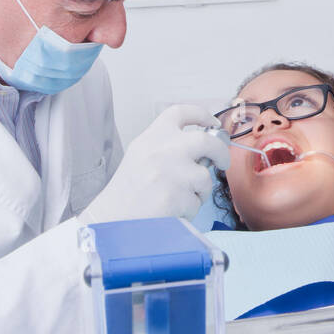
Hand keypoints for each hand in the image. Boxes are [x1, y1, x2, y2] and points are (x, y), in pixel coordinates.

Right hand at [79, 104, 230, 224]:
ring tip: (178, 199)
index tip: (212, 122)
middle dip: (221, 152)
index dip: (201, 114)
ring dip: (199, 191)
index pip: (180, 113)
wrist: (111, 220)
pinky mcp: (176, 195)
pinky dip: (189, 209)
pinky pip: (196, 202)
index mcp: (152, 137)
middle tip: (222, 162)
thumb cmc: (127, 193)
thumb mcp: (142, 156)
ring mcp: (170, 172)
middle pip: (207, 141)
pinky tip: (170, 211)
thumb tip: (203, 151)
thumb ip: (168, 147)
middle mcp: (163, 149)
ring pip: (204, 177)